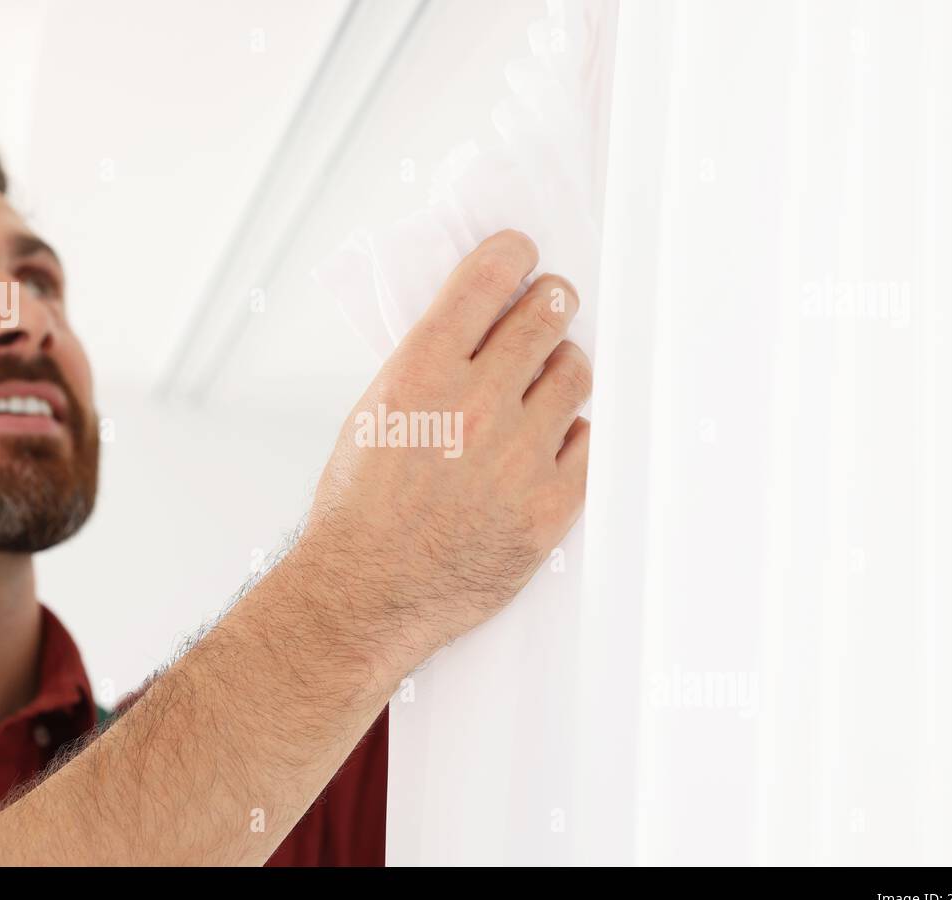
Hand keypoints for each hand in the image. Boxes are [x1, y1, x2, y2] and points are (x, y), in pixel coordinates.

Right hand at [300, 229, 591, 662]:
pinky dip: (573, 435)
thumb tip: (477, 321)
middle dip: (550, 302)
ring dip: (562, 370)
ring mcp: (518, 456)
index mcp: (421, 373)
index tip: (520, 255)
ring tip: (544, 388)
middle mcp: (475, 405)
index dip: (512, 254)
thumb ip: (428, 362)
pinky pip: (590, 440)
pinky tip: (550, 443)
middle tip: (550, 307)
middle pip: (546, 315)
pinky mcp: (549, 504)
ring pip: (575, 373)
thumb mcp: (375, 411)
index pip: (487, 278)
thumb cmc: (361, 510)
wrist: (367, 592)